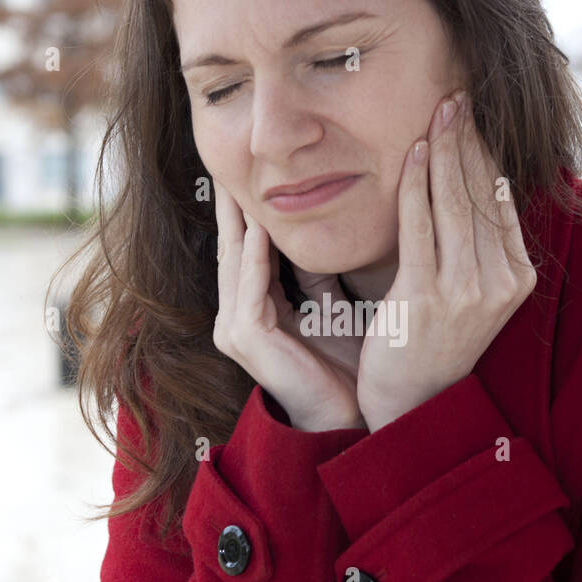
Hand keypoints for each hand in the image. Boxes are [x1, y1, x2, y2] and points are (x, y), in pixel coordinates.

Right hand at [212, 178, 366, 430]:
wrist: (350, 418)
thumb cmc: (343, 370)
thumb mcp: (330, 309)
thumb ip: (316, 276)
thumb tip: (314, 235)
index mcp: (251, 311)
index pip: (245, 250)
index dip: (246, 211)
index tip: (251, 173)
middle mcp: (235, 318)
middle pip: (231, 249)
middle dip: (232, 206)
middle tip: (231, 163)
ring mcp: (236, 330)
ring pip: (235, 263)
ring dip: (239, 221)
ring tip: (239, 182)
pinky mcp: (247, 339)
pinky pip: (249, 288)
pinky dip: (256, 256)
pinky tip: (261, 228)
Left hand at [355, 89, 536, 432]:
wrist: (412, 403)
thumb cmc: (435, 340)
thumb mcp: (473, 292)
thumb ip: (478, 246)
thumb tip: (478, 186)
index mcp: (517, 279)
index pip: (503, 201)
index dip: (489, 154)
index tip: (477, 115)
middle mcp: (498, 283)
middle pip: (483, 194)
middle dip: (470, 140)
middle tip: (458, 96)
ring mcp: (465, 292)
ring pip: (455, 203)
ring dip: (446, 150)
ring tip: (441, 111)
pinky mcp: (424, 297)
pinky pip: (420, 226)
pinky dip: (417, 184)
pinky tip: (415, 152)